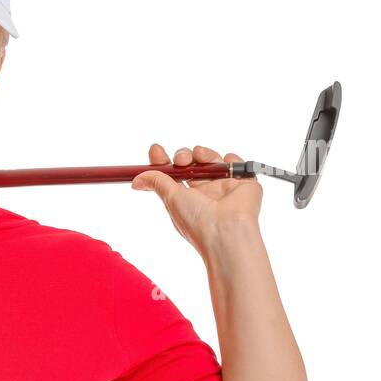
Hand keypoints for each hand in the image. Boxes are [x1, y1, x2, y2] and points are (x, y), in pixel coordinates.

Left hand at [131, 143, 261, 252]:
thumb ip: (156, 183)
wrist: (226, 230)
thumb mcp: (170, 198)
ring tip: (199, 157)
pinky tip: (226, 163)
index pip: (174, 174)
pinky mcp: (244, 184)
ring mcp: (225, 187)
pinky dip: (231, 159)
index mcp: (187, 198)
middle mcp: (205, 192)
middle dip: (183, 155)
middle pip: (192, 163)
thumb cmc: (197, 220)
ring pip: (213, 160)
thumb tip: (136, 180)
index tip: (156, 149)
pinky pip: (237, 164)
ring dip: (204, 153)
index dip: (164, 161)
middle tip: (181, 160)